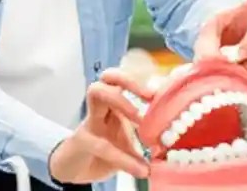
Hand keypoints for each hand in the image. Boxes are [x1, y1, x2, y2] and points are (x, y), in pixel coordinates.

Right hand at [47, 69, 152, 183]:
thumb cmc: (100, 153)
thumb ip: (144, 143)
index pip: (125, 81)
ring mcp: (89, 121)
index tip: (163, 85)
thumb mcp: (126, 145)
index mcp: (114, 107)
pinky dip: (124, 158)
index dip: (141, 78)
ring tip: (140, 117)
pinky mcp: (82, 141)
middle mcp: (101, 108)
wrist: (73, 170)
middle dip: (128, 79)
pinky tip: (141, 169)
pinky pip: (102, 143)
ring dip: (119, 99)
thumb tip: (173, 146)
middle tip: (149, 94)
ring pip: (96, 91)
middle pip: (108, 77)